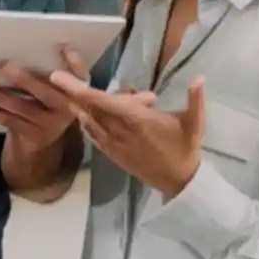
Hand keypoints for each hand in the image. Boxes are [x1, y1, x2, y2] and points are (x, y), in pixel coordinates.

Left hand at [0, 46, 85, 151]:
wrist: (42, 143)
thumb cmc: (44, 103)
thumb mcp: (52, 89)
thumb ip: (44, 72)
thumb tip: (16, 48)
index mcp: (76, 90)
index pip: (80, 74)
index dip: (75, 62)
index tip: (66, 47)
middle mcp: (68, 108)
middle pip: (47, 92)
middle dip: (24, 79)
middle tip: (3, 65)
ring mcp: (52, 125)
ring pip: (24, 108)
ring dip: (1, 97)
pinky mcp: (36, 136)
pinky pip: (11, 122)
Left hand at [50, 73, 205, 199]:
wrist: (178, 182)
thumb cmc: (185, 149)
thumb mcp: (195, 124)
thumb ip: (196, 100)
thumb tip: (200, 77)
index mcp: (137, 120)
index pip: (102, 101)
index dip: (78, 88)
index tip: (57, 77)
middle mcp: (120, 131)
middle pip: (89, 108)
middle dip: (74, 91)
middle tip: (62, 76)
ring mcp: (113, 144)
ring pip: (88, 121)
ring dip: (79, 105)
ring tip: (71, 91)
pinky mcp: (112, 153)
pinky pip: (92, 134)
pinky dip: (85, 122)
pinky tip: (83, 113)